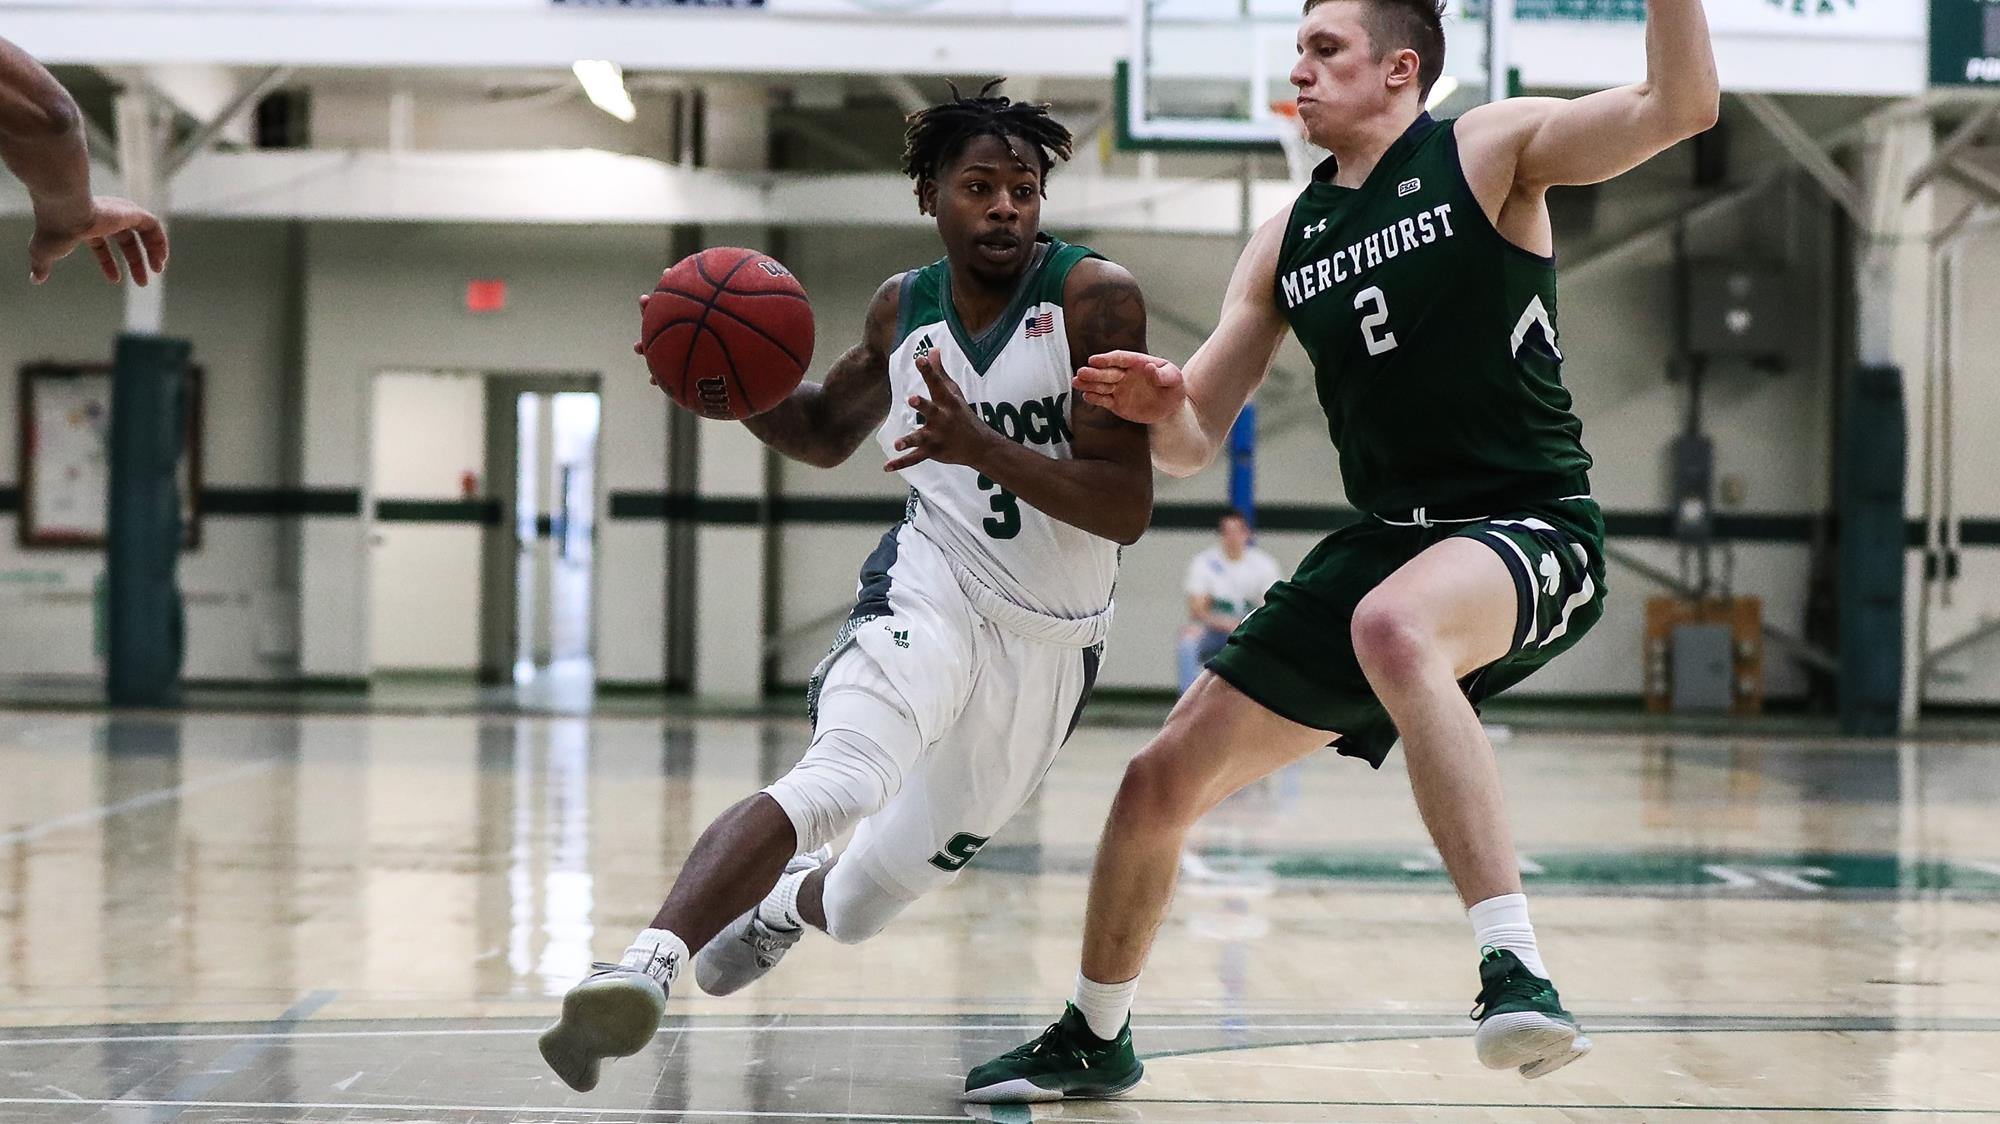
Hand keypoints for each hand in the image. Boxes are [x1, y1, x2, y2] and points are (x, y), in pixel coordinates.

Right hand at [29, 196, 167, 285]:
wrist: (64, 208)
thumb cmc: (54, 229)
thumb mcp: (44, 252)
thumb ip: (41, 265)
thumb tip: (34, 280)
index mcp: (85, 225)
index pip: (101, 244)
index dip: (108, 263)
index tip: (116, 279)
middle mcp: (104, 217)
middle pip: (126, 241)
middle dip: (135, 262)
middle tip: (142, 282)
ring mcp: (119, 213)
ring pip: (142, 233)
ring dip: (152, 253)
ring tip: (156, 272)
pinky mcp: (131, 212)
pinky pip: (153, 226)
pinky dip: (159, 241)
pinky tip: (161, 260)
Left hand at [884, 349, 995, 471]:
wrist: (979, 445)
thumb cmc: (962, 414)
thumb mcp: (953, 392)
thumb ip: (939, 372)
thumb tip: (931, 349)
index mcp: (946, 402)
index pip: (937, 383)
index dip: (929, 371)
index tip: (920, 358)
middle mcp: (942, 418)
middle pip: (931, 410)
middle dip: (922, 405)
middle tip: (912, 399)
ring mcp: (937, 437)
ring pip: (921, 438)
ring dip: (909, 440)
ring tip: (898, 443)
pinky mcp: (932, 452)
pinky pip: (915, 459)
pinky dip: (901, 463)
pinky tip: (887, 466)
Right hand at [1073, 350, 1185, 424]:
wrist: (1170, 408)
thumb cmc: (1173, 388)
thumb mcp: (1174, 378)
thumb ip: (1162, 374)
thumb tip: (1149, 367)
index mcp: (1138, 363)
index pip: (1120, 359)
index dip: (1107, 359)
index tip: (1094, 360)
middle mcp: (1125, 374)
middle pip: (1107, 372)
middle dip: (1094, 372)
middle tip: (1082, 372)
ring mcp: (1119, 388)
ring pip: (1101, 385)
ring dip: (1089, 383)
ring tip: (1076, 382)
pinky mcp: (1116, 403)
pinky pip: (1103, 400)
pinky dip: (1094, 398)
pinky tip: (1086, 396)